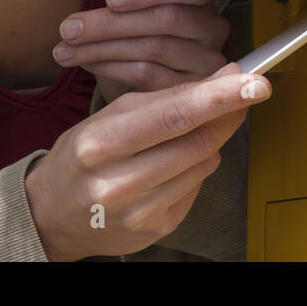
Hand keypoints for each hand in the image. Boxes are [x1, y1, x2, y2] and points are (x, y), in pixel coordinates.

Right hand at [24, 63, 270, 260]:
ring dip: (212, 139)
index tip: (254, 82)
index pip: (174, 115)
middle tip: (249, 89)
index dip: (220, 97)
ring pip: (204, 163)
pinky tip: (174, 163)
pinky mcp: (157, 229)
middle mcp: (119, 182)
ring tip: (193, 130)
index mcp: (102, 142)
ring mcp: (140, 211)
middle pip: (197, 141)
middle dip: (230, 112)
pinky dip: (197, 167)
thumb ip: (166, 98)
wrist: (52, 215)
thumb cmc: (83, 156)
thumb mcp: (110, 116)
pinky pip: (197, 186)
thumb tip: (222, 77)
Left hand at [54, 0, 230, 103]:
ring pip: (152, 49)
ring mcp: (206, 61)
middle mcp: (212, 27)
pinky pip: (146, 76)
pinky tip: (87, 63)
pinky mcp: (191, 90)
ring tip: (65, 49)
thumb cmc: (141, 30)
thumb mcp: (136, 4)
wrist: (147, 79)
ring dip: (101, 48)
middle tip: (68, 28)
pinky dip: (110, 68)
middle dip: (110, 23)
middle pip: (165, 20)